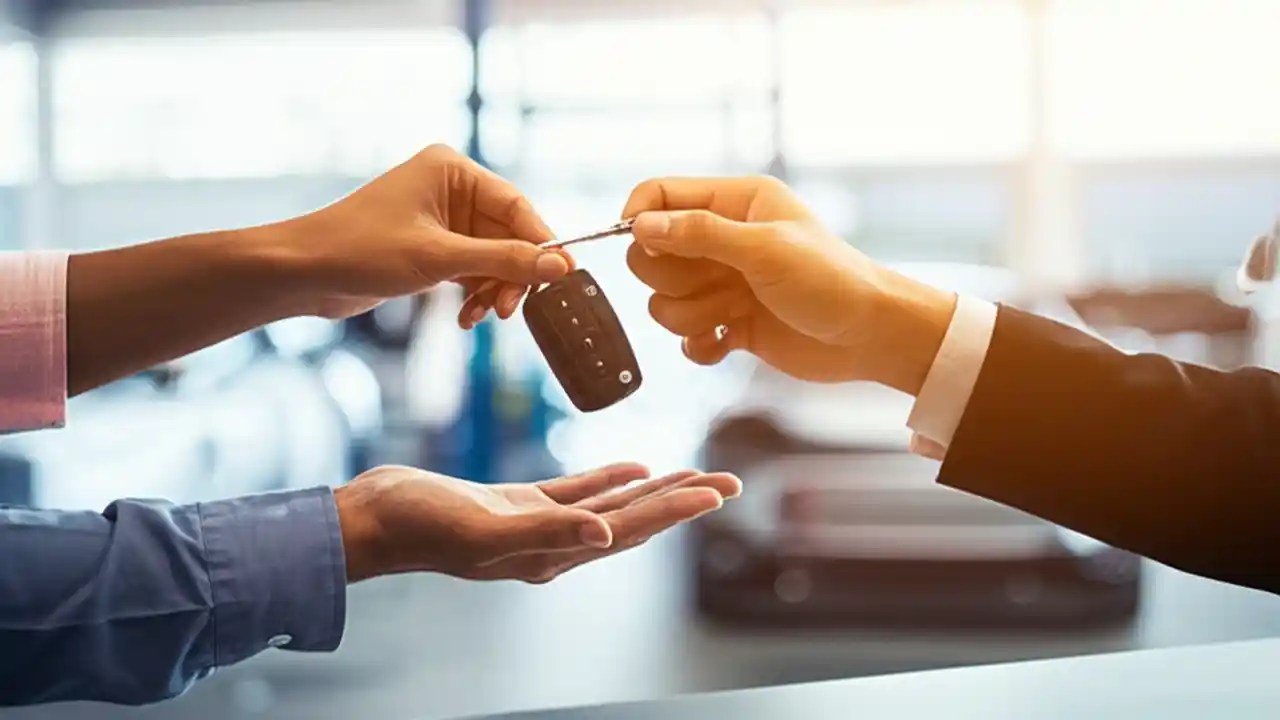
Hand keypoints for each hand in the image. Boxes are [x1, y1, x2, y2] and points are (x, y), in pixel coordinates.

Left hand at [279, 143, 568, 319]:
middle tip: (511, 308)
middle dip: (512, 274)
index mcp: (452, 170)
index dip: (542, 242)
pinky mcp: (430, 247)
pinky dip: (474, 293)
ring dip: (493, 289)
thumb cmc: (360, 249)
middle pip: (507, 234)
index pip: (516, 205)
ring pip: (491, 257)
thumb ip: (502, 261)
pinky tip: (467, 316)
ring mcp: (440, 219)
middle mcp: (449, 189)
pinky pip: (471, 269)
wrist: (304, 272)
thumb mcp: (439, 258)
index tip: (563, 275)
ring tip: (484, 315)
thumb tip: (558, 267)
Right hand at [334, 463, 740, 583]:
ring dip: (654, 490)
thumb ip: (545, 531)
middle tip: (729, 482)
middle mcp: (554, 546)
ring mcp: (538, 525)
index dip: (674, 510)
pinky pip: (577, 490)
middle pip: (634, 521)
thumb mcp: (482, 528)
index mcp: (551, 555)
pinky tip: (634, 467)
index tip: (717, 491)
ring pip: (612, 505)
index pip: (629, 530)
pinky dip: (609, 478)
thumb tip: (605, 532)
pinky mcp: (518, 505)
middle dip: (682, 501)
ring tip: (696, 474)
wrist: (374, 517)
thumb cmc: (419, 525)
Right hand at [622, 176, 955, 393]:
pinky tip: (728, 341)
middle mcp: (725, 240)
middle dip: (671, 278)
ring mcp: (725, 284)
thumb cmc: (830, 281)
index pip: (661, 195)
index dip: (639, 219)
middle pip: (652, 254)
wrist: (872, 337)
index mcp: (735, 203)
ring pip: (664, 300)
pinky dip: (699, 344)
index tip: (638, 244)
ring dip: (689, 315)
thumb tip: (640, 225)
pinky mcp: (731, 324)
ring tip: (731, 314)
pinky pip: (686, 336)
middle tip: (713, 284)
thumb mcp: (764, 249)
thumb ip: (699, 234)